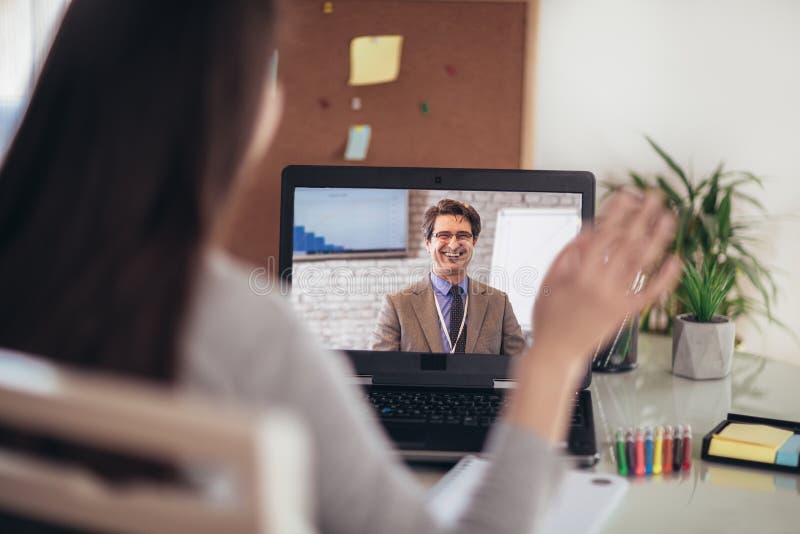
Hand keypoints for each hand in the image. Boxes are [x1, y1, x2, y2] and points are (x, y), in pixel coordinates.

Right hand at [505, 190, 681, 442]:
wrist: (556, 354)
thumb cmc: (548, 317)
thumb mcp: (548, 281)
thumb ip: (568, 254)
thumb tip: (589, 232)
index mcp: (579, 274)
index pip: (604, 234)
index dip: (618, 212)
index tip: (628, 194)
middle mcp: (600, 284)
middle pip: (628, 243)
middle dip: (643, 216)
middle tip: (655, 196)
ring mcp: (616, 299)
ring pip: (643, 263)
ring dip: (658, 238)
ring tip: (669, 218)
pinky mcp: (626, 313)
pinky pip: (651, 292)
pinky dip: (666, 276)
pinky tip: (676, 260)